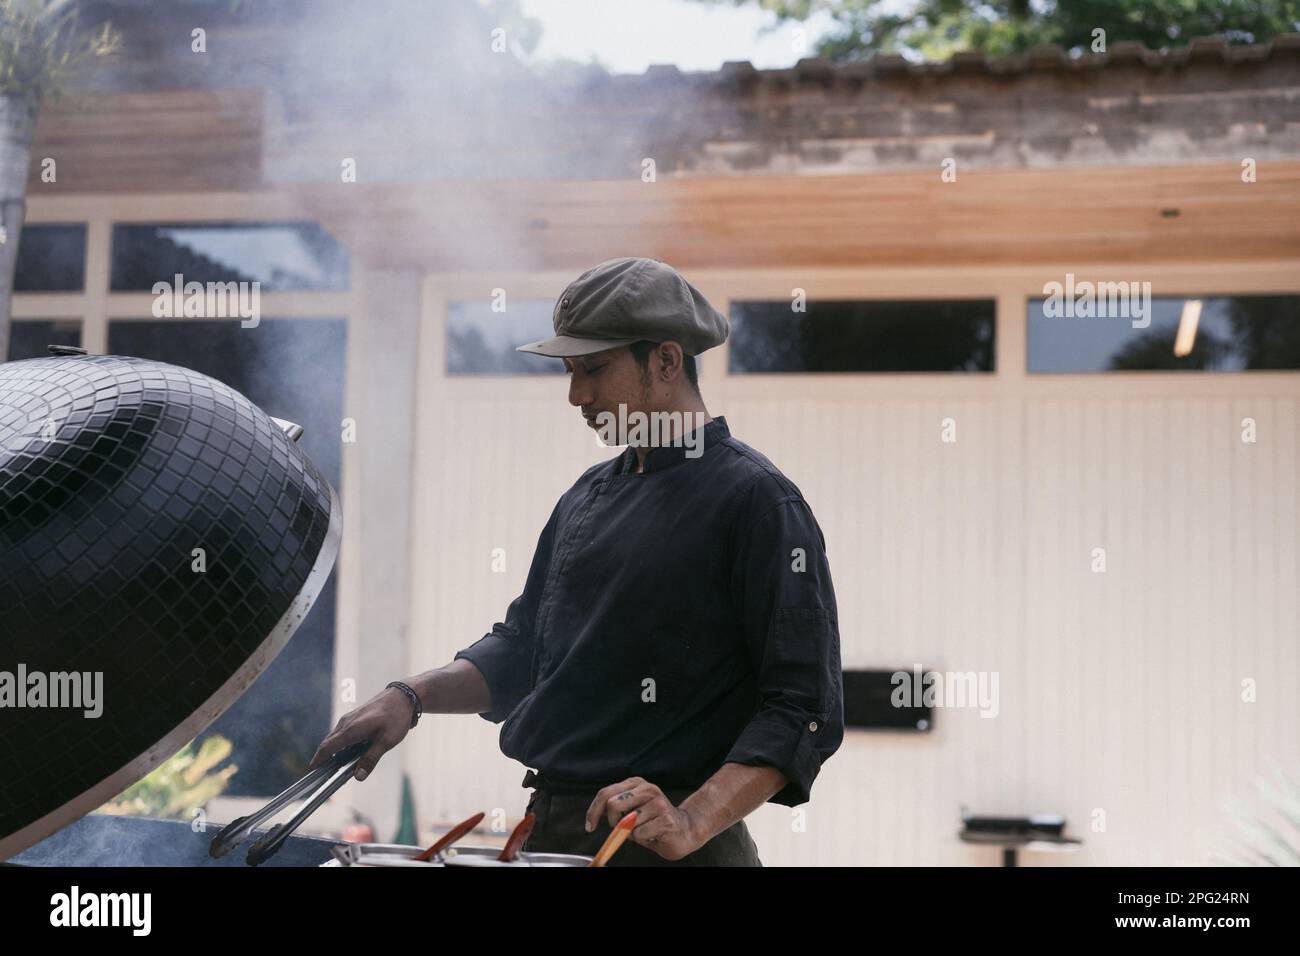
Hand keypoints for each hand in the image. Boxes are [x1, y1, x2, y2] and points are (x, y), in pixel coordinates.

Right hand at [307, 686, 413, 780]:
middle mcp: (346, 723)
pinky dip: (340, 745)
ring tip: (335, 768)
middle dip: (323, 759)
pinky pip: (342, 734)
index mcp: (351, 729)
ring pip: (335, 738)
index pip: (327, 747)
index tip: (311, 771)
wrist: (403, 696)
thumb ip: (371, 759)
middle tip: (323, 775)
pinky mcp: (355, 718)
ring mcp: (349, 719)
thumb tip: (357, 777)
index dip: (318, 760)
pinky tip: (348, 754)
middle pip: (328, 743)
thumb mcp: (386, 741)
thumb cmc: (396, 717)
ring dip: (332, 752)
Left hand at [583, 776, 702, 861]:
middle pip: (613, 805)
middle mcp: (647, 789)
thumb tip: (596, 815)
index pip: (606, 793)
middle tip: (622, 829)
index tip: (590, 825)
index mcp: (636, 784)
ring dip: (631, 833)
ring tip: (645, 830)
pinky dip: (642, 839)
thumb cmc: (654, 821)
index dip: (593, 811)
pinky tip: (654, 834)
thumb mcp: (632, 810)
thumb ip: (616, 809)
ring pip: (627, 823)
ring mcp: (658, 803)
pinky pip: (640, 834)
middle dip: (613, 822)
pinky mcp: (665, 819)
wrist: (685, 829)